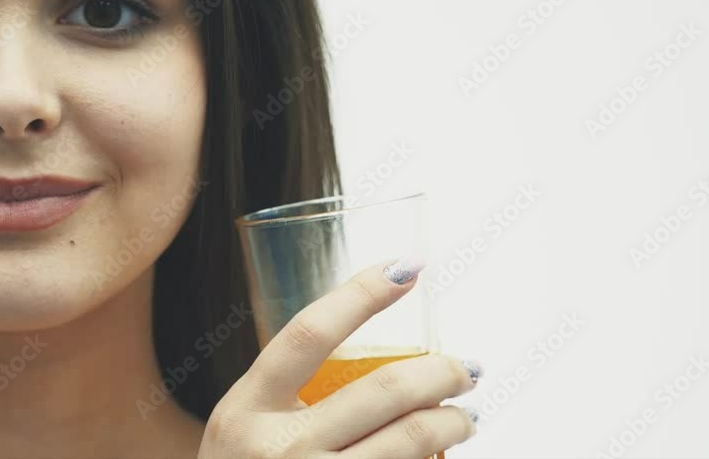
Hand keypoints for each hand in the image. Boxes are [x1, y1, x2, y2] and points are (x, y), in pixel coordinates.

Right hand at [198, 258, 480, 457]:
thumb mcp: (243, 428)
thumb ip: (286, 393)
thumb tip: (372, 351)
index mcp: (244, 409)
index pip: (307, 334)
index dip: (361, 294)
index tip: (408, 267)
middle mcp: (275, 451)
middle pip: (380, 391)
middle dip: (441, 371)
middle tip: (465, 368)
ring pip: (407, 441)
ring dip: (453, 422)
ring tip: (465, 415)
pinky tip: (445, 455)